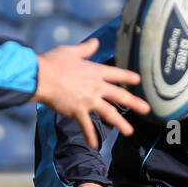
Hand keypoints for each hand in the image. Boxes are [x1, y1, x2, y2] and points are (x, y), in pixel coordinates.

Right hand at [34, 39, 149, 145]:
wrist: (40, 77)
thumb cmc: (52, 63)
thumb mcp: (71, 52)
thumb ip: (85, 49)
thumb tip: (96, 42)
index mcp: (94, 71)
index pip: (115, 73)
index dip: (127, 76)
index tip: (138, 80)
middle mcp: (95, 86)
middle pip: (119, 95)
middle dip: (135, 103)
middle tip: (147, 109)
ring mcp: (89, 100)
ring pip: (109, 113)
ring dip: (120, 124)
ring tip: (129, 132)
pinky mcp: (78, 111)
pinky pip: (86, 126)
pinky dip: (90, 136)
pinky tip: (94, 145)